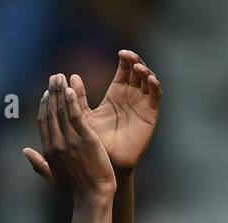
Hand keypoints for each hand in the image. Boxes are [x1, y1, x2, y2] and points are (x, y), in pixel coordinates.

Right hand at [22, 74, 115, 195]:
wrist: (93, 195)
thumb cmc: (75, 189)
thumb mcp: (53, 179)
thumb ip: (38, 165)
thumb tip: (24, 151)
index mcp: (49, 151)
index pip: (43, 122)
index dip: (44, 105)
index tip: (47, 93)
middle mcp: (57, 143)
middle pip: (51, 112)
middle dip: (51, 92)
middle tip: (54, 77)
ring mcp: (71, 141)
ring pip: (62, 111)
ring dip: (60, 91)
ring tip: (61, 77)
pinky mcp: (86, 139)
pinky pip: (76, 116)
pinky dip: (72, 101)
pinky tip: (70, 89)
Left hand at [72, 50, 160, 170]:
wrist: (106, 163)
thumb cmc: (94, 142)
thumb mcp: (84, 116)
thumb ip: (78, 98)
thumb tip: (71, 77)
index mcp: (116, 93)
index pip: (125, 69)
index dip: (126, 58)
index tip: (121, 53)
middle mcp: (131, 96)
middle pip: (138, 70)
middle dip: (136, 60)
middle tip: (129, 56)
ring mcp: (142, 104)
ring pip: (149, 80)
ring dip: (146, 71)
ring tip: (138, 67)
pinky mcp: (150, 115)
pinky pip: (156, 97)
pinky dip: (155, 86)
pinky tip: (150, 79)